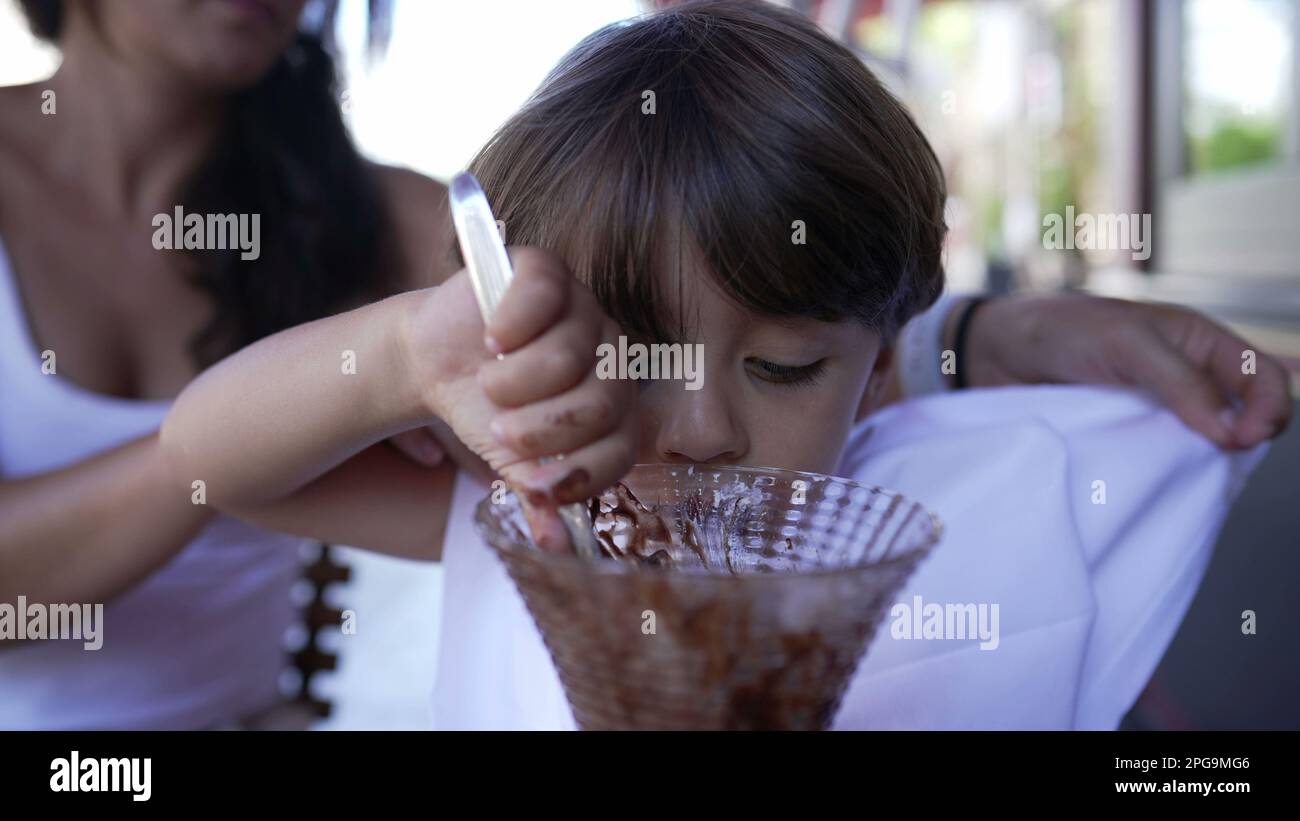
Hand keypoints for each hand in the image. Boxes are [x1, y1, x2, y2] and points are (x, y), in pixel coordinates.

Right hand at [401, 247, 637, 548]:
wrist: (438, 359)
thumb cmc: (486, 410)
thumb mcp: (513, 461)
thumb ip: (539, 497)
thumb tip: (555, 549)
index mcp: (615, 402)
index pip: (623, 445)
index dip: (582, 473)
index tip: (536, 487)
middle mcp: (610, 352)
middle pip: (603, 400)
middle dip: (544, 429)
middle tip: (502, 430)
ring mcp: (582, 307)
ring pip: (569, 354)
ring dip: (516, 382)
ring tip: (490, 382)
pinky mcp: (545, 270)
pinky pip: (543, 295)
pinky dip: (511, 324)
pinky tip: (491, 337)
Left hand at [963, 294, 1291, 448]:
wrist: (997, 353)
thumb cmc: (1061, 331)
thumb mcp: (1126, 344)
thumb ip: (1181, 382)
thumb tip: (1230, 431)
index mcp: (1200, 343)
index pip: (1264, 378)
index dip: (1268, 409)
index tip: (1239, 439)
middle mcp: (1188, 378)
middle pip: (1245, 417)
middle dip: (1245, 440)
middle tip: (1215, 458)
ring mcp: (1159, 411)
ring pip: (1206, 446)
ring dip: (1205, 462)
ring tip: (1185, 472)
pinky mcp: (1129, 437)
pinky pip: (1163, 463)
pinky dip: (1166, 474)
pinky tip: (1157, 482)